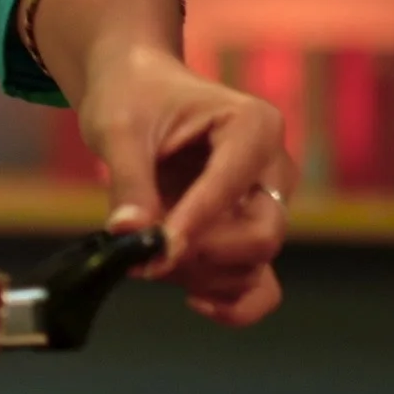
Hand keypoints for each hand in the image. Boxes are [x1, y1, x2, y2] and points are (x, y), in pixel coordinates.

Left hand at [69, 40, 290, 322]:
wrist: (138, 90)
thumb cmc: (133, 96)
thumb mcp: (119, 128)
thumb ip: (130, 182)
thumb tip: (130, 236)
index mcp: (254, 126)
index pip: (230, 188)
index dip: (192, 224)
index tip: (152, 250)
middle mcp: (274, 168)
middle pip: (261, 235)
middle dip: (200, 253)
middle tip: (144, 251)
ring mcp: (267, 205)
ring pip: (256, 264)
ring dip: (202, 275)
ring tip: (149, 255)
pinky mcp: (250, 233)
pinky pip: (262, 285)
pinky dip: (234, 303)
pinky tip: (194, 300)